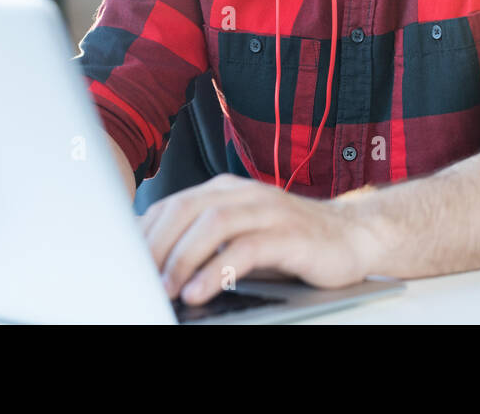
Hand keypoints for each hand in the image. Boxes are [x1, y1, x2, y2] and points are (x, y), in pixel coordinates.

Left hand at [141, 173, 380, 304]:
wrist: (353, 237)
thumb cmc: (290, 241)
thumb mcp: (241, 234)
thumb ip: (204, 239)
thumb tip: (153, 262)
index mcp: (227, 189)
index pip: (173, 205)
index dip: (145, 234)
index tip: (126, 264)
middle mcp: (246, 193)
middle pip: (187, 209)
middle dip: (158, 245)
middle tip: (141, 279)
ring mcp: (269, 211)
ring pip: (214, 223)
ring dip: (183, 257)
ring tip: (166, 289)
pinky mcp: (290, 235)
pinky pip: (247, 248)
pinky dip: (218, 270)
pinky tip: (202, 290)